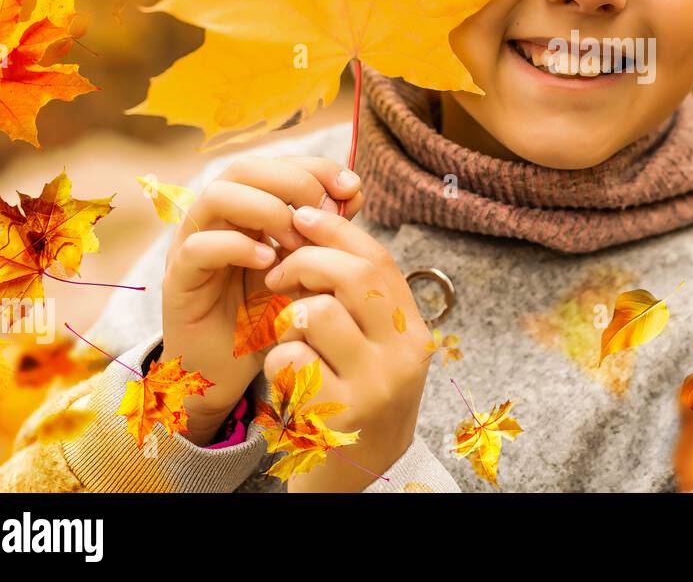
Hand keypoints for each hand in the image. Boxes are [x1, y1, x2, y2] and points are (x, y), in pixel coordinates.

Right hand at [160, 156, 363, 445]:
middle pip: (244, 168)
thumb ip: (327, 232)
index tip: (351, 188)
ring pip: (216, 196)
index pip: (276, 163)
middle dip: (292, 182)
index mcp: (247, 208)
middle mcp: (216, 219)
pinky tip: (269, 264)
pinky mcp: (178, 279)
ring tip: (296, 242)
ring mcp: (192, 244)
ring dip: (265, 210)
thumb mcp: (307, 269)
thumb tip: (354, 191)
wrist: (232, 371)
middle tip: (323, 216)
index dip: (315, 167)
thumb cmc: (270, 316)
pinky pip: (198, 246)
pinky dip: (237, 247)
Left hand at [262, 203, 430, 491]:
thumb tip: (319, 223)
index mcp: (414, 332)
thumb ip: (359, 297)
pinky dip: (278, 363)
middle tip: (279, 275)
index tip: (302, 216)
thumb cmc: (353, 396)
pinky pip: (290, 359)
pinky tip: (289, 381)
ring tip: (293, 342)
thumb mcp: (371, 346)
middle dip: (306, 262)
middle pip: (354, 276)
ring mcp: (376, 386)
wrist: (350, 476)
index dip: (338, 231)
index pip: (380, 261)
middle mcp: (405, 356)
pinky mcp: (340, 414)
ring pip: (317, 313)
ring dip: (289, 322)